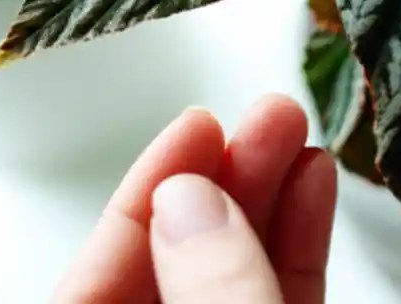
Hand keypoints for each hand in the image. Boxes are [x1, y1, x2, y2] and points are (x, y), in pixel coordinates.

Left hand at [52, 95, 336, 303]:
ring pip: (230, 277)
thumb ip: (215, 293)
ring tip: (294, 130)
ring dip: (266, 199)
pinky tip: (312, 181)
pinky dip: (298, 243)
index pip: (88, 288)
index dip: (139, 200)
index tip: (195, 129)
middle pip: (170, 265)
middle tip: (262, 114)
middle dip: (217, 182)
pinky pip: (276, 298)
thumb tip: (190, 204)